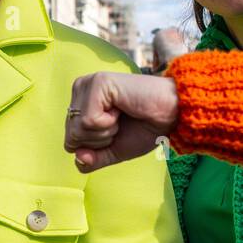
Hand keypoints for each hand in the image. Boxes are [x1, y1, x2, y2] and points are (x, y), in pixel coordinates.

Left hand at [64, 72, 179, 172]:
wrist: (172, 115)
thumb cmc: (145, 128)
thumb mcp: (113, 150)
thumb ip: (92, 159)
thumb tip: (78, 157)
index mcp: (80, 103)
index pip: (69, 143)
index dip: (95, 148)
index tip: (116, 131)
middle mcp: (80, 90)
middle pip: (71, 137)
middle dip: (100, 140)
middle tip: (121, 123)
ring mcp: (87, 84)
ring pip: (77, 129)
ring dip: (105, 132)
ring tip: (122, 115)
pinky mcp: (98, 82)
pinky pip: (89, 121)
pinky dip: (109, 123)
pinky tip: (122, 108)